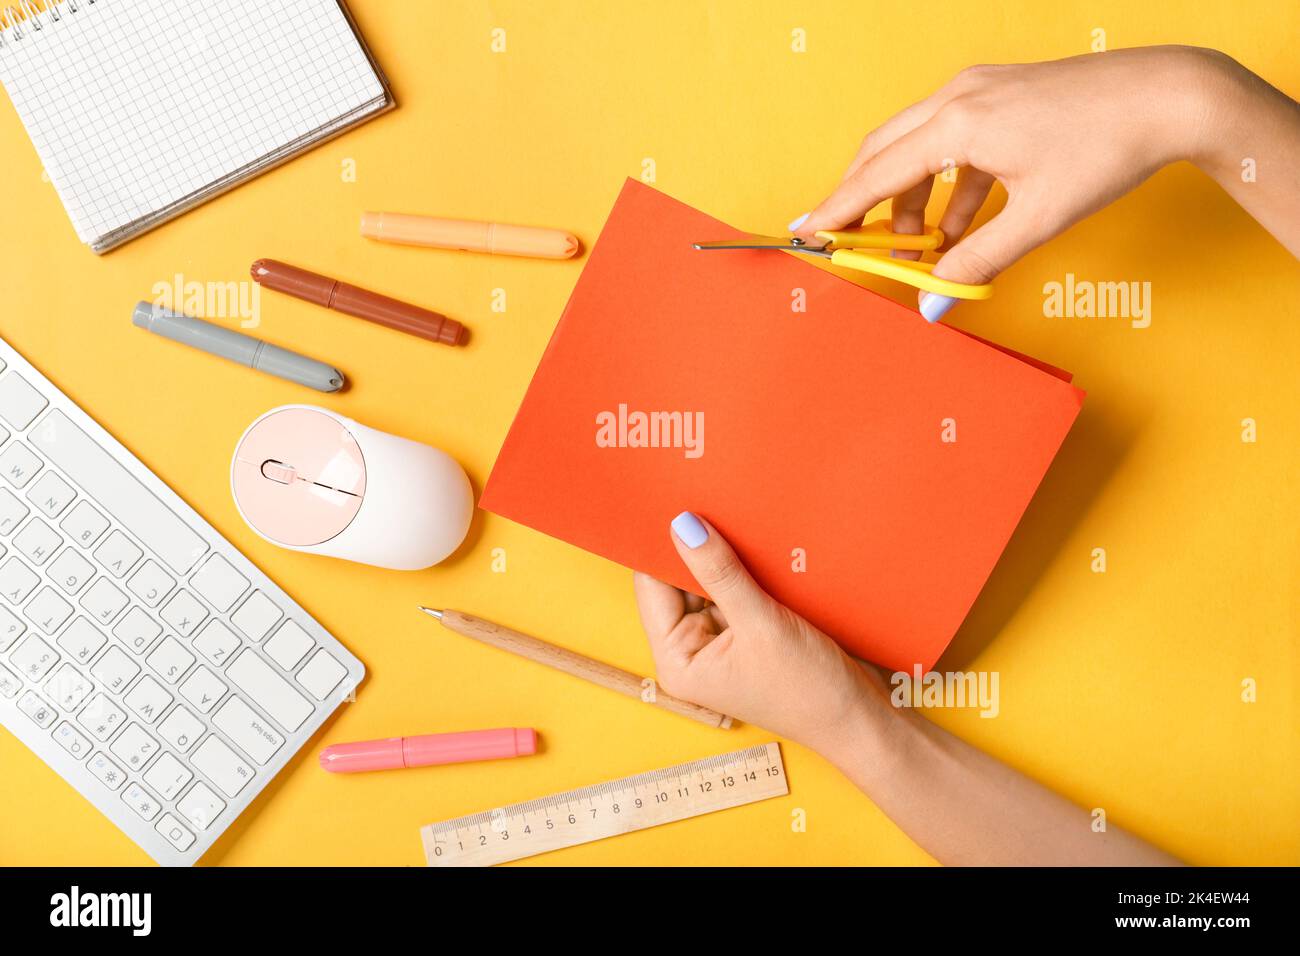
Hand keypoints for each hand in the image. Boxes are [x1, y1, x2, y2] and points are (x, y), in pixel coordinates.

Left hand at [633, 511, 890, 755]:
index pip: (652, 590)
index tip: (673, 500)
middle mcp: (691, 653)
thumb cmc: (809, 688)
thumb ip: (720, 573)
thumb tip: (682, 526)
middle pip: (679, 584)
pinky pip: (735, 591)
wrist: (861, 720)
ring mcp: (719, 644)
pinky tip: (758, 544)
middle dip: (697, 549)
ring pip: (709, 583)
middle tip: (708, 498)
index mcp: (677, 661)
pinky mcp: (746, 635)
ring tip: (735, 516)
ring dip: (725, 557)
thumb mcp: (762, 624)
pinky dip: (746, 571)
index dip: (661, 546)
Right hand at [792, 46, 1246, 322]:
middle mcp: (960, 98)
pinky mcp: (1000, 96)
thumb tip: (936, 302)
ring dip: (907, 196)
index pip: (877, 174)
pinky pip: (951, 142)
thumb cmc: (1107, 148)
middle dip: (862, 201)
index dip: (837, 208)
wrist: (1169, 95)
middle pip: (883, 152)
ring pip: (916, 146)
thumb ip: (978, 261)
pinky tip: (959, 220)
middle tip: (846, 241)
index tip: (806, 232)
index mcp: (959, 124)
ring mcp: (980, 91)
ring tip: (918, 246)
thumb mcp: (1038, 218)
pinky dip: (944, 183)